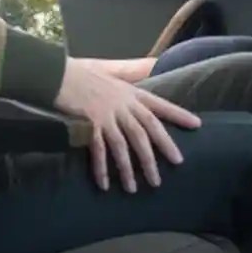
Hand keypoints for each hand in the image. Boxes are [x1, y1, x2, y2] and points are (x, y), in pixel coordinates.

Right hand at [55, 58, 201, 192]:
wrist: (54, 74)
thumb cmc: (79, 71)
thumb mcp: (108, 68)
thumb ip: (130, 71)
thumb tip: (153, 63)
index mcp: (128, 92)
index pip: (159, 105)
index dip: (178, 114)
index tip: (197, 125)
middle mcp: (121, 105)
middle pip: (146, 131)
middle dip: (161, 150)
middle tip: (175, 166)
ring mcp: (106, 116)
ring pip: (125, 146)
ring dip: (131, 168)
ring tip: (136, 188)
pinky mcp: (89, 125)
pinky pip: (99, 152)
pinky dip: (102, 169)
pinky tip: (105, 185)